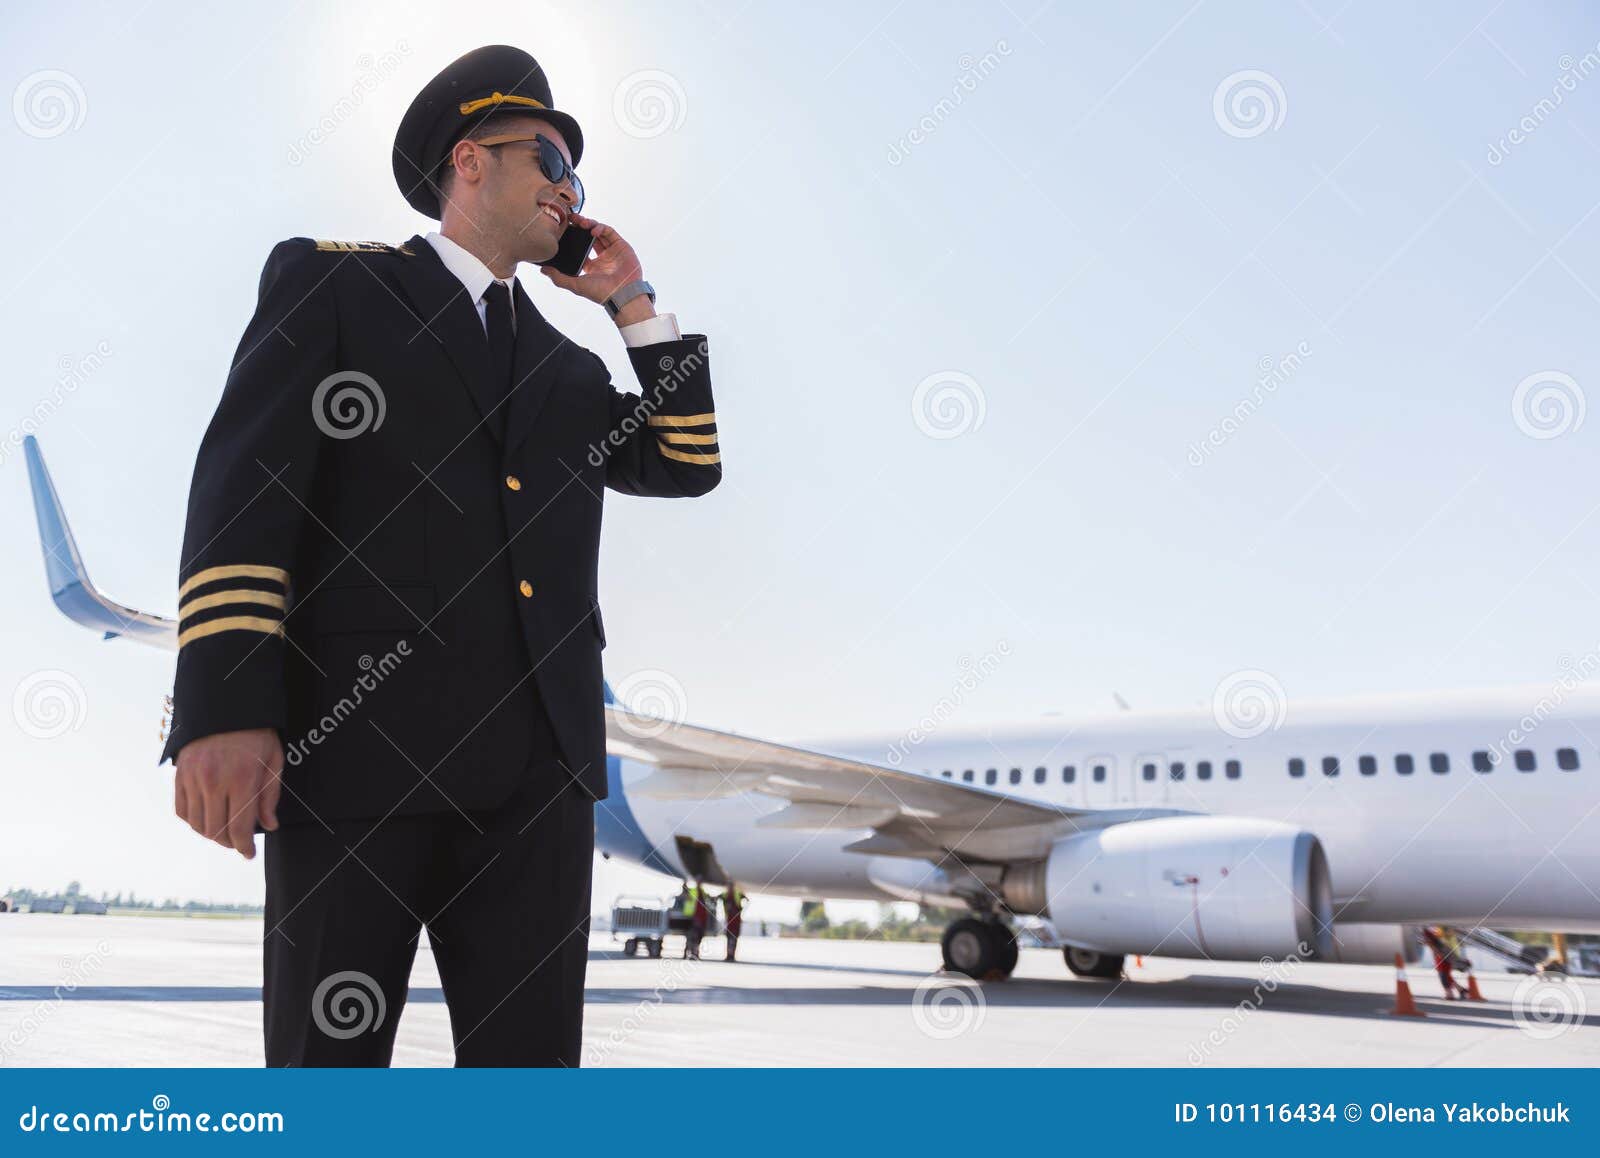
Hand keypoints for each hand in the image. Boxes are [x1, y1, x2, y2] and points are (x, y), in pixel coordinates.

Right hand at [174, 728, 282, 858]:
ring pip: (197, 824)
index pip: (238, 829)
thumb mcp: (274, 761)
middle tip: (239, 842)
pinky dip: (193, 821)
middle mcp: (214, 782)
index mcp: (242, 779)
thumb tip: (268, 826)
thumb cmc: (257, 734)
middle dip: (229, 843)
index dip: (244, 847)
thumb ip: (269, 796)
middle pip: (216, 831)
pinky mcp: (180, 774)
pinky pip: (181, 810)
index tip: (249, 854)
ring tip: (224, 831)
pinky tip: (206, 818)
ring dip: (211, 834)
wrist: (226, 705)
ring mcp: (193, 778)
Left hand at [540, 212, 646, 310]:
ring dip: (590, 224)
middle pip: (589, 236)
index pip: (580, 247)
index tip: (564, 229)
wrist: (622, 294)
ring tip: (581, 222)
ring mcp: (612, 251)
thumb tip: (542, 270)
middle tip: (570, 218)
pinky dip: (601, 228)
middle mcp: (602, 257)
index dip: (572, 237)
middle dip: (580, 226)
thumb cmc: (600, 293)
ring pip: (599, 231)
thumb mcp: (575, 285)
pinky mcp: (622, 246)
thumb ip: (558, 278)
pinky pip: (610, 232)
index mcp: (592, 266)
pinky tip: (592, 230)